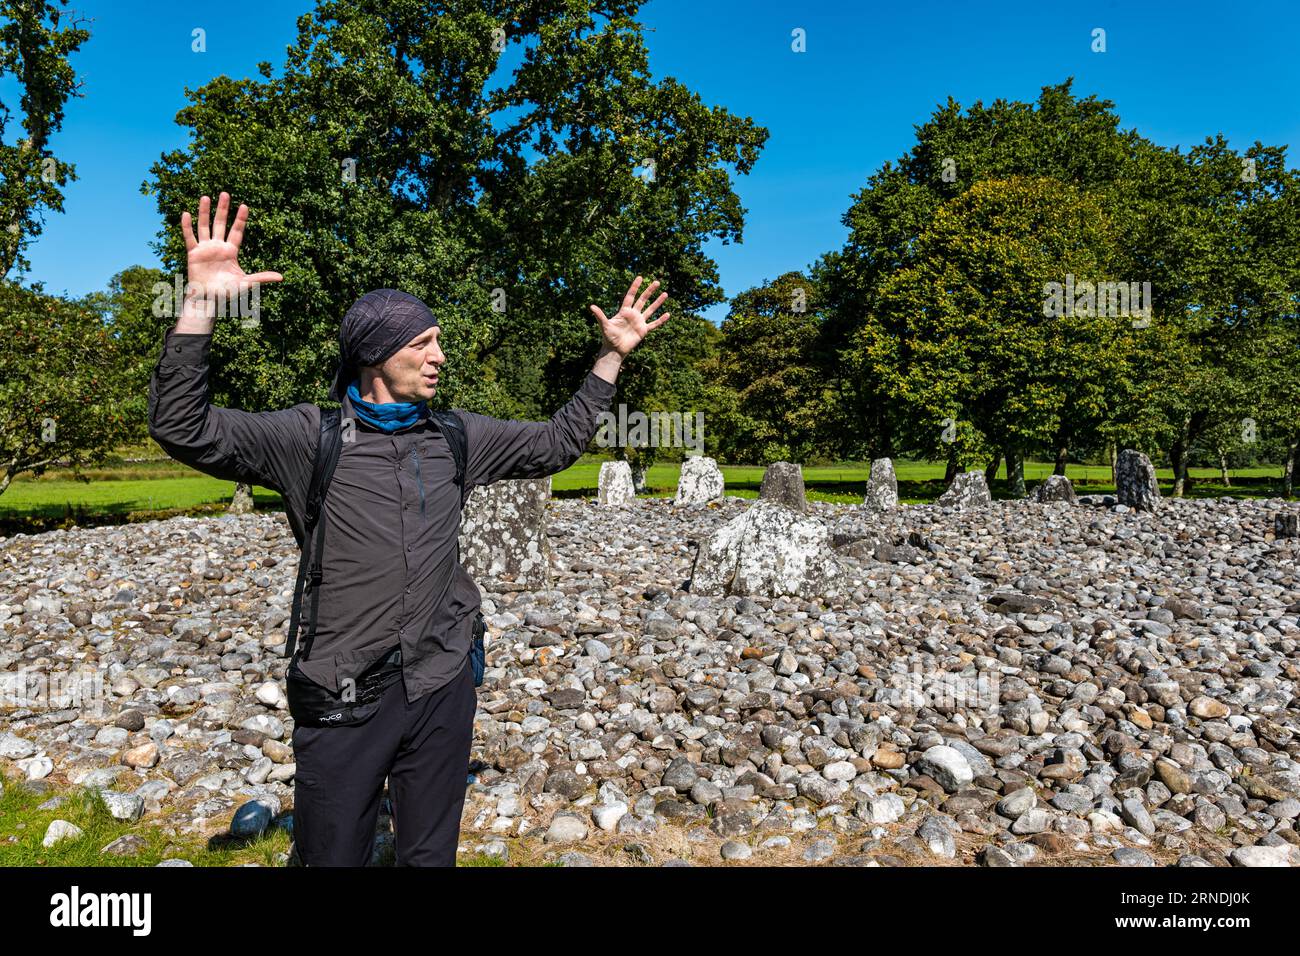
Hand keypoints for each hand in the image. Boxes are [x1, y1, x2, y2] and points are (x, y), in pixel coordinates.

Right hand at [180, 192, 281, 307]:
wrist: (209, 299)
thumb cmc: (227, 293)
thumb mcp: (246, 283)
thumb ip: (261, 278)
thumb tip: (281, 278)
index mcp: (231, 252)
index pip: (237, 231)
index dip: (240, 219)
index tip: (245, 205)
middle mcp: (218, 247)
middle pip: (220, 224)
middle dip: (223, 209)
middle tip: (225, 193)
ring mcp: (205, 249)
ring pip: (205, 226)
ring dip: (204, 213)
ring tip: (206, 197)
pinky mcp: (193, 254)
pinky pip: (190, 237)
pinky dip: (187, 226)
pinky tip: (186, 214)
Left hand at [589, 276, 669, 356]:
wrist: (615, 349)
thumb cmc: (608, 337)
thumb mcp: (604, 325)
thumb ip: (600, 315)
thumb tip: (591, 306)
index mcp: (624, 311)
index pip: (630, 296)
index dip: (635, 287)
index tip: (640, 277)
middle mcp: (633, 314)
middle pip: (643, 300)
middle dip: (649, 291)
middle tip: (657, 282)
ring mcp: (639, 322)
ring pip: (650, 310)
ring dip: (657, 302)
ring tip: (665, 294)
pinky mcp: (643, 330)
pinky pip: (654, 324)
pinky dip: (660, 320)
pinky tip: (667, 314)